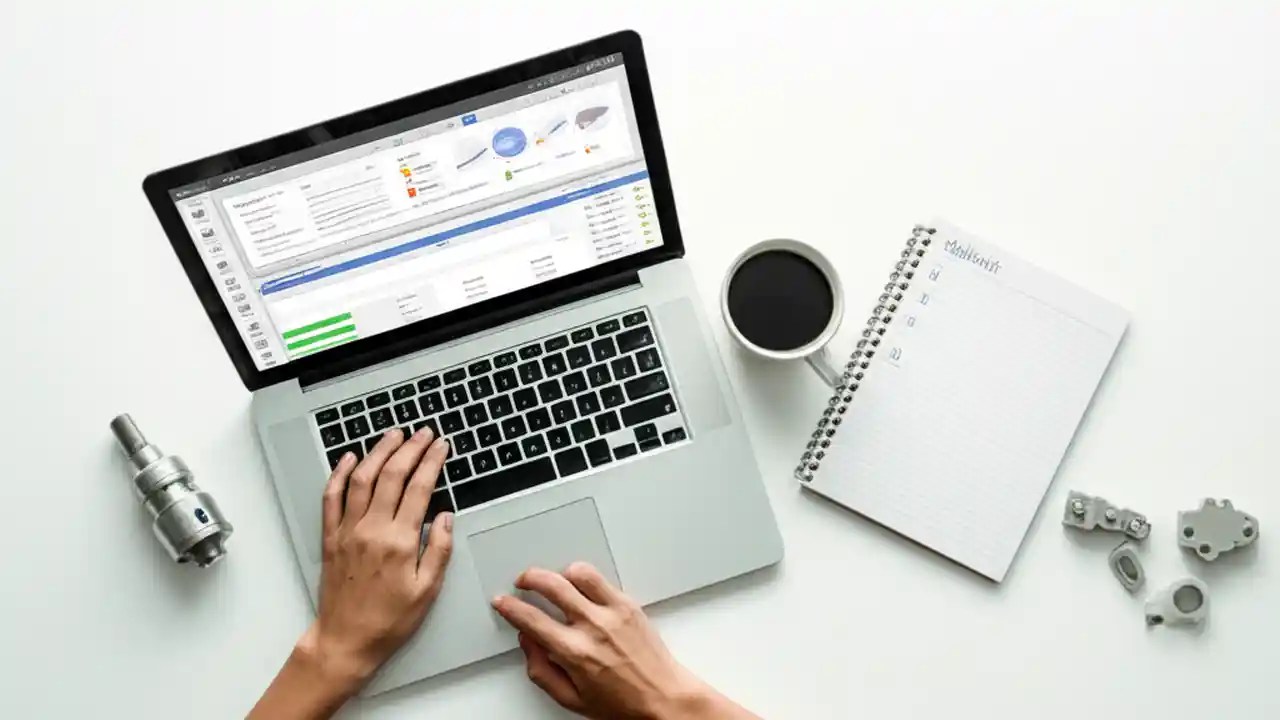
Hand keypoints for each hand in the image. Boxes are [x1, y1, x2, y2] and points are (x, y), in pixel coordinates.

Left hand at [250, 428, 452, 718]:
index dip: (432, 461)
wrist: (345, 640)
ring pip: (361, 478)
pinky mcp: (330, 537)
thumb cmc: (388, 621)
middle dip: (410, 448)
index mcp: (399, 541)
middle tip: (423, 433)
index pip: (419, 487)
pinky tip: (348, 458)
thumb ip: (438, 550)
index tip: (441, 446)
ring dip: (378, 451)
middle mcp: (371, 529)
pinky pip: (331, 497)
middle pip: (391, 474)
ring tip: (393, 435)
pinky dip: (338, 474)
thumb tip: (444, 517)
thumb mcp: (427, 591)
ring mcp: (347, 530)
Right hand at [492, 564, 758, 719]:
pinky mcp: (629, 605)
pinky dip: (584, 576)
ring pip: (577, 573)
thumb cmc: (623, 704)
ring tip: (551, 580)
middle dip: (529, 578)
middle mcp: (593, 627)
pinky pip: (601, 578)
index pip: (531, 619)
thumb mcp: (571, 699)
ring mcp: (613, 612)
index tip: (502, 602)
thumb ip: (541, 671)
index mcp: (575, 653)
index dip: (510, 607)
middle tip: (522, 582)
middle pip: (551, 585)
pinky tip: (578, 585)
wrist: (663, 698)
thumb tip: (527, 643)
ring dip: (558, 572)